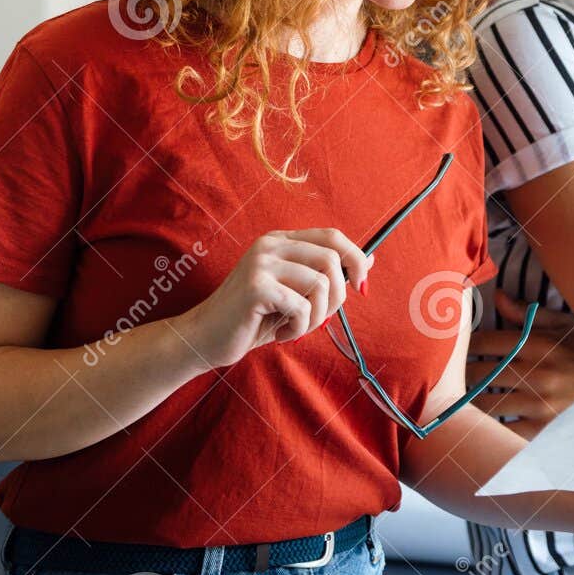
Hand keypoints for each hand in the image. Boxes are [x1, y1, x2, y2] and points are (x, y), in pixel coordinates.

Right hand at [177, 229, 372, 368]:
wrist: (204, 338)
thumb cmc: (252, 319)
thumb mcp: (294, 293)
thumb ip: (324, 275)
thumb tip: (369, 261)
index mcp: (280, 241)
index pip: (332, 236)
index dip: (356, 258)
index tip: (360, 286)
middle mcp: (271, 245)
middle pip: (332, 259)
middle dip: (337, 297)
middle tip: (318, 319)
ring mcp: (262, 263)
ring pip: (321, 285)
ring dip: (317, 317)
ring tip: (295, 328)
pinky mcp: (256, 287)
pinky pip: (303, 307)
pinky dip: (299, 328)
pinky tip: (280, 334)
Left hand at [468, 293, 573, 436]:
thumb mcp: (568, 327)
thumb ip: (530, 314)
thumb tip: (498, 296)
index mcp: (541, 344)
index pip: (486, 341)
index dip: (464, 345)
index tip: (454, 349)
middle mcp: (537, 373)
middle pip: (479, 373)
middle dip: (461, 374)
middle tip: (448, 376)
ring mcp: (540, 404)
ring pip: (486, 404)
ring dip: (470, 402)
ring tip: (459, 399)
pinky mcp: (544, 430)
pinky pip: (504, 430)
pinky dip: (489, 428)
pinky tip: (481, 423)